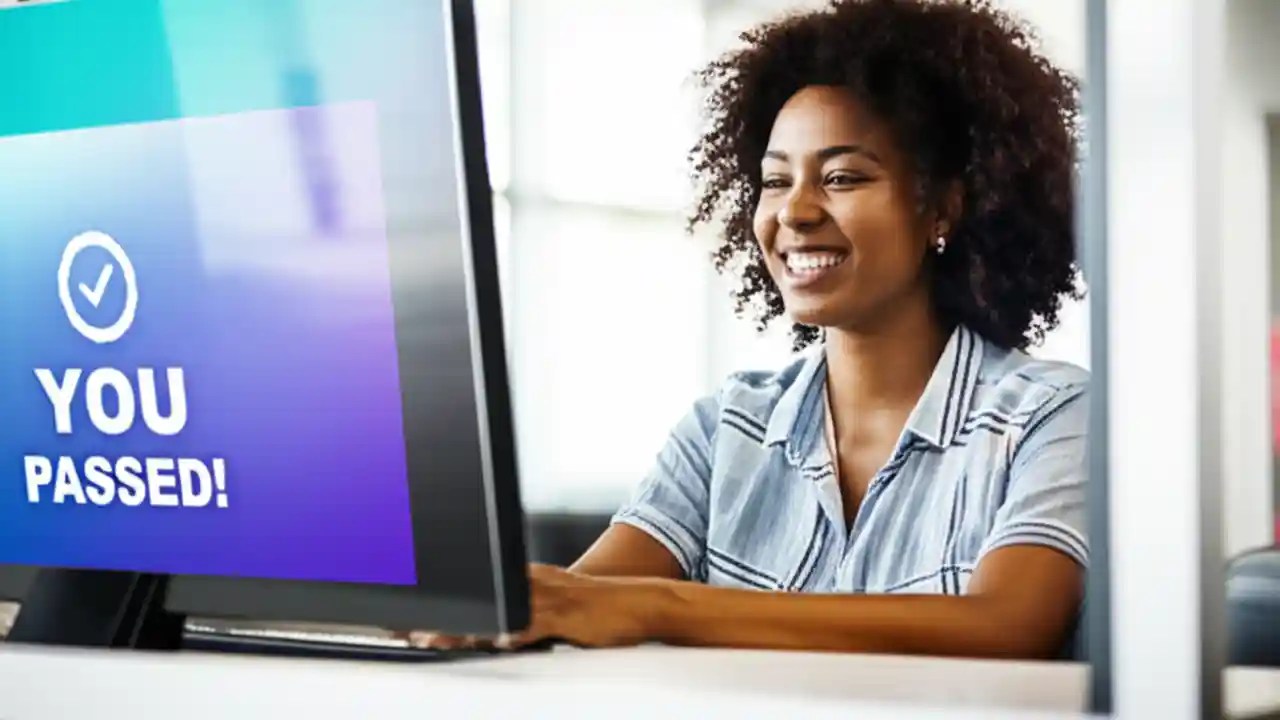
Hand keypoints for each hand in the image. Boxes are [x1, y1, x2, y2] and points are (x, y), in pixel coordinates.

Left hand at [404, 564, 662, 650]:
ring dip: (465, 628)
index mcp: (525, 581)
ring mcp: (547, 596)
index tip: (410, 625)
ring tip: (434, 640)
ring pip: (497, 610)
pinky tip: (498, 642)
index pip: (477, 594)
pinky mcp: (566, 613)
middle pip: (479, 600)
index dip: (443, 612)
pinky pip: (535, 622)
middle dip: (441, 619)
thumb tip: (493, 639)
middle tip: (408, 633)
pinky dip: (515, 632)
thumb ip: (522, 621)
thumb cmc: (596, 613)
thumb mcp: (552, 613)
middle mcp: (531, 583)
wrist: (639, 605)